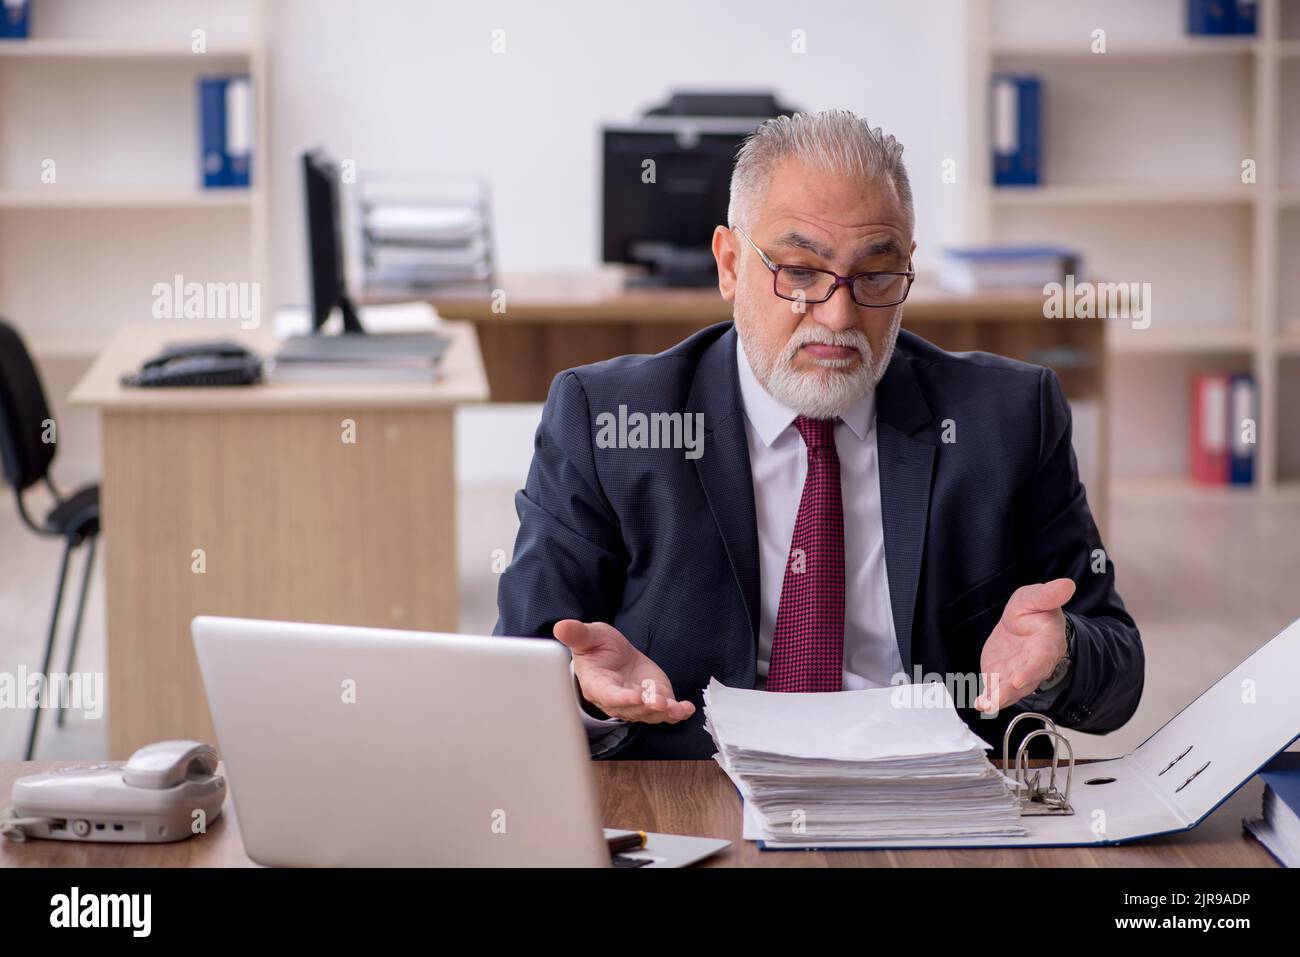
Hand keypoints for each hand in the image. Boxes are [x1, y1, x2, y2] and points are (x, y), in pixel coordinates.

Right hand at [553, 620, 695, 723]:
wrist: (614, 655)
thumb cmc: (597, 647)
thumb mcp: (588, 636)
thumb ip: (577, 634)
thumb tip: (560, 626)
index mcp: (597, 685)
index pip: (609, 696)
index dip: (622, 699)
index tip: (636, 696)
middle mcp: (617, 700)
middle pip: (632, 709)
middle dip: (647, 707)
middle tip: (660, 702)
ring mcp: (636, 704)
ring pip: (650, 714)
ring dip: (665, 712)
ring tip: (678, 708)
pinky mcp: (653, 702)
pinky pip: (665, 712)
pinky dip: (677, 712)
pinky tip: (687, 709)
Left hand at [974, 578, 1075, 714]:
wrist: (1020, 624)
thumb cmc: (1032, 611)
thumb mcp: (1034, 597)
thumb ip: (1047, 594)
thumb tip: (1067, 584)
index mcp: (1047, 642)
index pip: (1042, 659)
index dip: (1031, 670)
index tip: (1018, 679)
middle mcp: (1035, 663)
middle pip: (1026, 680)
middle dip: (1012, 690)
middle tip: (998, 698)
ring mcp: (1018, 673)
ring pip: (1011, 690)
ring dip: (999, 699)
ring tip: (986, 704)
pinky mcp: (1002, 678)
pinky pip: (997, 691)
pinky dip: (988, 699)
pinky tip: (980, 703)